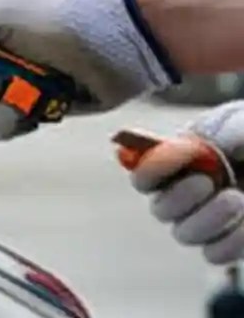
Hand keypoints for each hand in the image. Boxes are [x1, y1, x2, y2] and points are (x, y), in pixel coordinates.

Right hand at [131, 102, 243, 264]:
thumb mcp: (238, 125)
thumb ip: (216, 133)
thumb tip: (190, 145)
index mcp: (179, 163)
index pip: (145, 174)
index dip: (153, 166)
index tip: (185, 150)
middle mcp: (186, 196)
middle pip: (160, 209)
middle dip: (180, 196)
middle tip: (207, 181)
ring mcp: (207, 223)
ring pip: (185, 234)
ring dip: (208, 219)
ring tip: (238, 199)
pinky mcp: (230, 244)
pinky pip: (216, 254)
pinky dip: (231, 240)